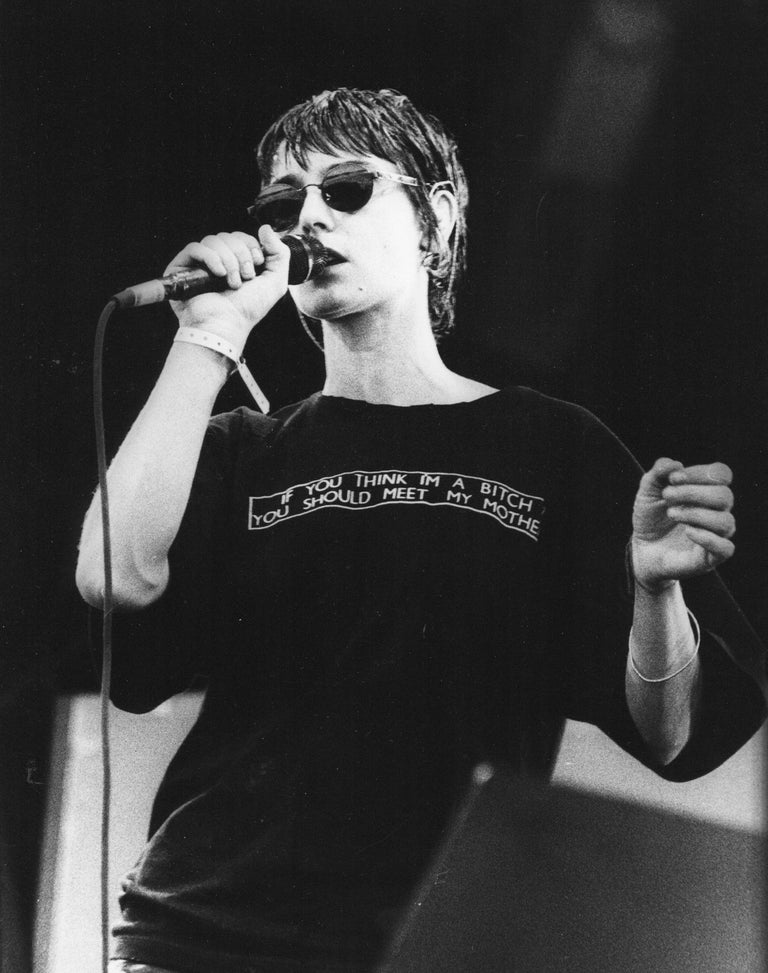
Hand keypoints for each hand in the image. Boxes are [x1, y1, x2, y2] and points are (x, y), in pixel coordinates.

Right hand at [164, 226, 289, 343]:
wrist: (227, 324)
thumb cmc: (248, 309)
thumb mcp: (275, 281)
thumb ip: (279, 252)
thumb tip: (264, 227)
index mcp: (236, 262)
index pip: (241, 236)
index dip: (251, 246)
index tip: (256, 267)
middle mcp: (218, 261)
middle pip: (228, 236)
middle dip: (241, 255)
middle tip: (245, 278)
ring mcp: (200, 264)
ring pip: (213, 240)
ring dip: (228, 261)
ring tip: (231, 282)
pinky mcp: (183, 267)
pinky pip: (195, 247)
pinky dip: (210, 258)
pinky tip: (219, 274)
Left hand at [631, 457, 735, 591]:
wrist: (641, 548)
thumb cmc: (651, 516)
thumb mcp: (648, 490)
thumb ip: (658, 473)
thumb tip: (675, 464)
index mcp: (707, 491)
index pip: (721, 475)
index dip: (700, 473)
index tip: (673, 478)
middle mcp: (717, 511)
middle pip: (724, 496)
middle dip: (693, 492)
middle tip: (667, 496)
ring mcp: (716, 535)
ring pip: (725, 521)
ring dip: (696, 514)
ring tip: (671, 514)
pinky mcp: (711, 557)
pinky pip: (726, 548)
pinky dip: (708, 538)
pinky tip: (688, 532)